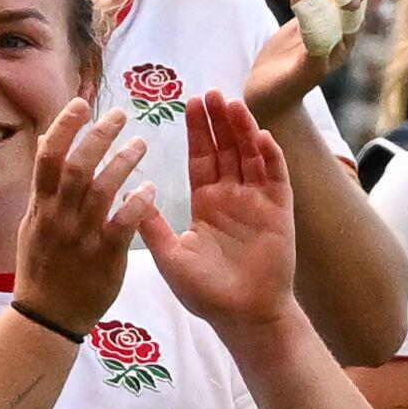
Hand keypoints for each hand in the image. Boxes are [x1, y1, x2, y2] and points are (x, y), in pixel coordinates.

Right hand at [18, 99, 142, 336]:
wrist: (48, 316)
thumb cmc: (43, 265)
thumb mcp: (33, 222)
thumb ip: (45, 183)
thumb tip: (49, 138)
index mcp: (41, 207)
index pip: (49, 158)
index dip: (65, 128)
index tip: (82, 104)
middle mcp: (58, 218)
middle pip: (77, 168)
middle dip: (97, 137)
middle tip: (120, 115)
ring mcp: (81, 238)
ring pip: (101, 192)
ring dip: (121, 163)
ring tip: (140, 144)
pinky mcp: (104, 258)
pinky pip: (122, 226)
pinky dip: (136, 205)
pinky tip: (149, 188)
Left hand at [142, 93, 299, 327]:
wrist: (242, 316)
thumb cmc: (207, 292)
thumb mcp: (171, 254)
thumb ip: (151, 224)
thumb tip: (128, 194)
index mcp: (207, 203)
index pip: (201, 158)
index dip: (197, 131)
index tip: (190, 103)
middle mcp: (233, 197)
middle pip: (226, 149)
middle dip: (219, 121)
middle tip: (210, 92)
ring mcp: (258, 202)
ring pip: (251, 156)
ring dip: (243, 129)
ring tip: (233, 103)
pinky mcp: (280, 212)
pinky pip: (276, 177)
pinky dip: (271, 156)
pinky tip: (261, 136)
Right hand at [241, 0, 363, 122]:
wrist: (266, 100)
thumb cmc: (284, 92)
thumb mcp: (300, 73)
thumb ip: (314, 50)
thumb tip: (326, 28)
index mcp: (342, 43)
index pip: (352, 7)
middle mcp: (335, 33)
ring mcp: (318, 27)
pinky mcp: (301, 25)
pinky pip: (306, 0)